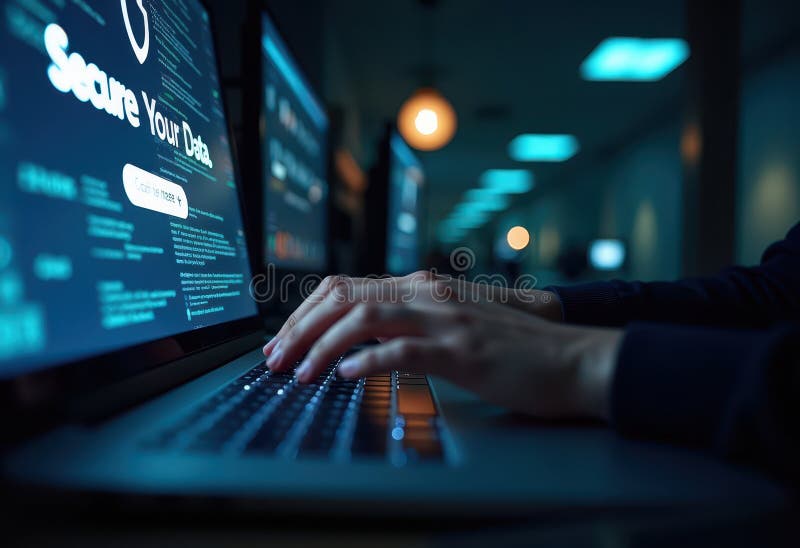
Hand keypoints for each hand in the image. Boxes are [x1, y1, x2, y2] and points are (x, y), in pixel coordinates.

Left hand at [263, 273, 620, 418]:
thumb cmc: (513, 349)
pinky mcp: (463, 350)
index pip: (347, 288)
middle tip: (275, 358)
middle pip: (346, 298)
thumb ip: (413, 324)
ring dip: (324, 346)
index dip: (307, 313)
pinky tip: (347, 377)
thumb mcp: (455, 325)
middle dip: (301, 327)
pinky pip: (404, 349)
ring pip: (366, 318)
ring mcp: (446, 319)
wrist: (572, 358)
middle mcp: (429, 294)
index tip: (284, 342)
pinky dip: (368, 361)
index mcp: (423, 287)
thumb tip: (361, 342)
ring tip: (300, 373)